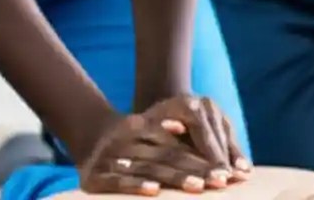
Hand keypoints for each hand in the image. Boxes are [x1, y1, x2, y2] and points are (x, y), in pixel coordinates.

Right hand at [78, 110, 232, 195]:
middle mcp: (126, 135)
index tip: (227, 168)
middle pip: (168, 154)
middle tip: (221, 181)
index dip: (204, 155)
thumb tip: (224, 159)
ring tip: (198, 186)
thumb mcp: (150, 133)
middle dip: (197, 168)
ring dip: (175, 177)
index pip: (179, 141)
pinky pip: (119, 181)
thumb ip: (179, 141)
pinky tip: (155, 191)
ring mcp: (109, 155)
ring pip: (148, 166)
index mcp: (142, 123)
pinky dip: (137, 185)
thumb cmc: (131, 143)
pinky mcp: (93, 176)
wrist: (87, 141)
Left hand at [138, 95, 251, 186]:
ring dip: (235, 157)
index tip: (213, 174)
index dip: (209, 154)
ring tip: (243, 177)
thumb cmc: (146, 128)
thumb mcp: (146, 129)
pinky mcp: (223, 118)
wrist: (159, 111)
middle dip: (222, 159)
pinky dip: (237, 154)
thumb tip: (171, 127)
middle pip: (216, 135)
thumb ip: (158, 129)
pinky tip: (246, 171)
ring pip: (227, 136)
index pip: (202, 131)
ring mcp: (216, 109)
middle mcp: (204, 103)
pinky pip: (231, 138)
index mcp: (186, 103)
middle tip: (228, 180)